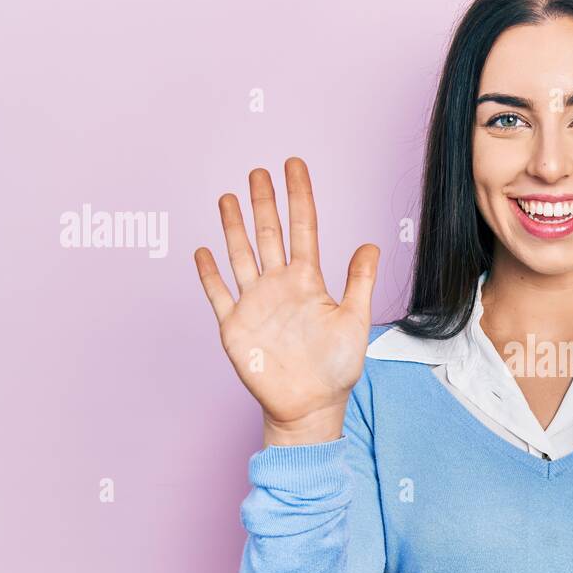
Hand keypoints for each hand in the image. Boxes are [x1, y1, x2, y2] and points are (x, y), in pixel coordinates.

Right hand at [194, 156, 380, 445]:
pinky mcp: (234, 326)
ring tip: (228, 196)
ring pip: (240, 254)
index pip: (303, 227)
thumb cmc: (336, 369)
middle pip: (269, 233)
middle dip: (263, 201)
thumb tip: (371, 245)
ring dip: (233, 226)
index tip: (294, 165)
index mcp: (308, 281)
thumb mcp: (355, 321)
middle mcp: (279, 286)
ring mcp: (255, 303)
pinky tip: (202, 251)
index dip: (299, 195)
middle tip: (258, 171)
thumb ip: (360, 283)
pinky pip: (218, 293)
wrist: (310, 407)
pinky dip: (208, 273)